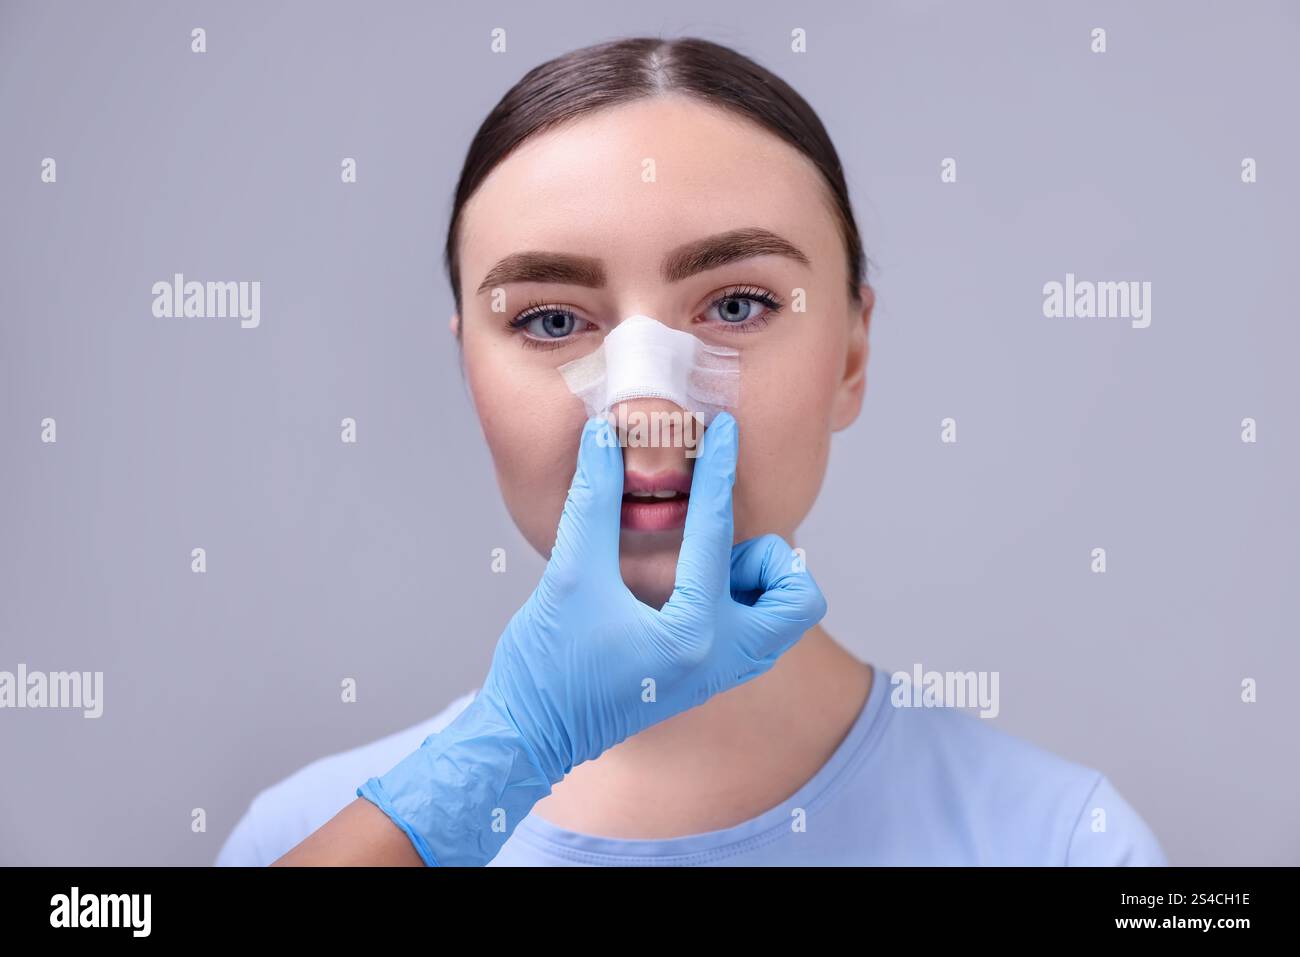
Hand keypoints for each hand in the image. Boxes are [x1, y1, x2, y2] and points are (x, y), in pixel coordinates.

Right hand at [479, 410, 827, 784]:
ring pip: (781, 616)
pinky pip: (754, 634)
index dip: (717, 471)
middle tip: (719, 547)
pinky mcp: (706, 682)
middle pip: (796, 594)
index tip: (725, 428)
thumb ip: (593, 503)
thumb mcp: (568, 575)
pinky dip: (736, 603)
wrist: (529, 736)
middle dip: (769, 557)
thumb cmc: (546, 666)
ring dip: (753, 582)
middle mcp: (720, 660)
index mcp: (692, 634)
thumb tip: (605, 439)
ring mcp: (718, 676)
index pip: (716, 534)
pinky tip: (682, 592)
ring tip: (694, 573)